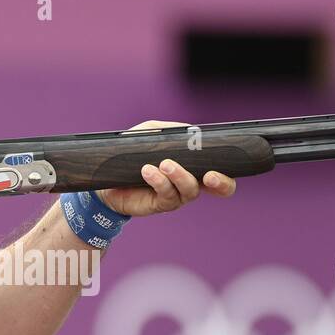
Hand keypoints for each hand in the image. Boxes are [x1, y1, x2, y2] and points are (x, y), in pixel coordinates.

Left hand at [95, 120, 237, 216]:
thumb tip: (189, 131)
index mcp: (195, 165)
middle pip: (219, 188)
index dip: (228, 173)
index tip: (221, 165)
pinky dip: (158, 180)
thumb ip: (170, 130)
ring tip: (164, 164)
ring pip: (190, 190)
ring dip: (180, 175)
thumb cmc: (133, 153)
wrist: (107, 177)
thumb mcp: (150, 133)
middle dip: (219, 183)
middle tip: (209, 175)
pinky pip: (167, 194)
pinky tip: (148, 171)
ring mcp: (177, 195)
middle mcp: (191, 182)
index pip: (222, 171)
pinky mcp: (160, 204)